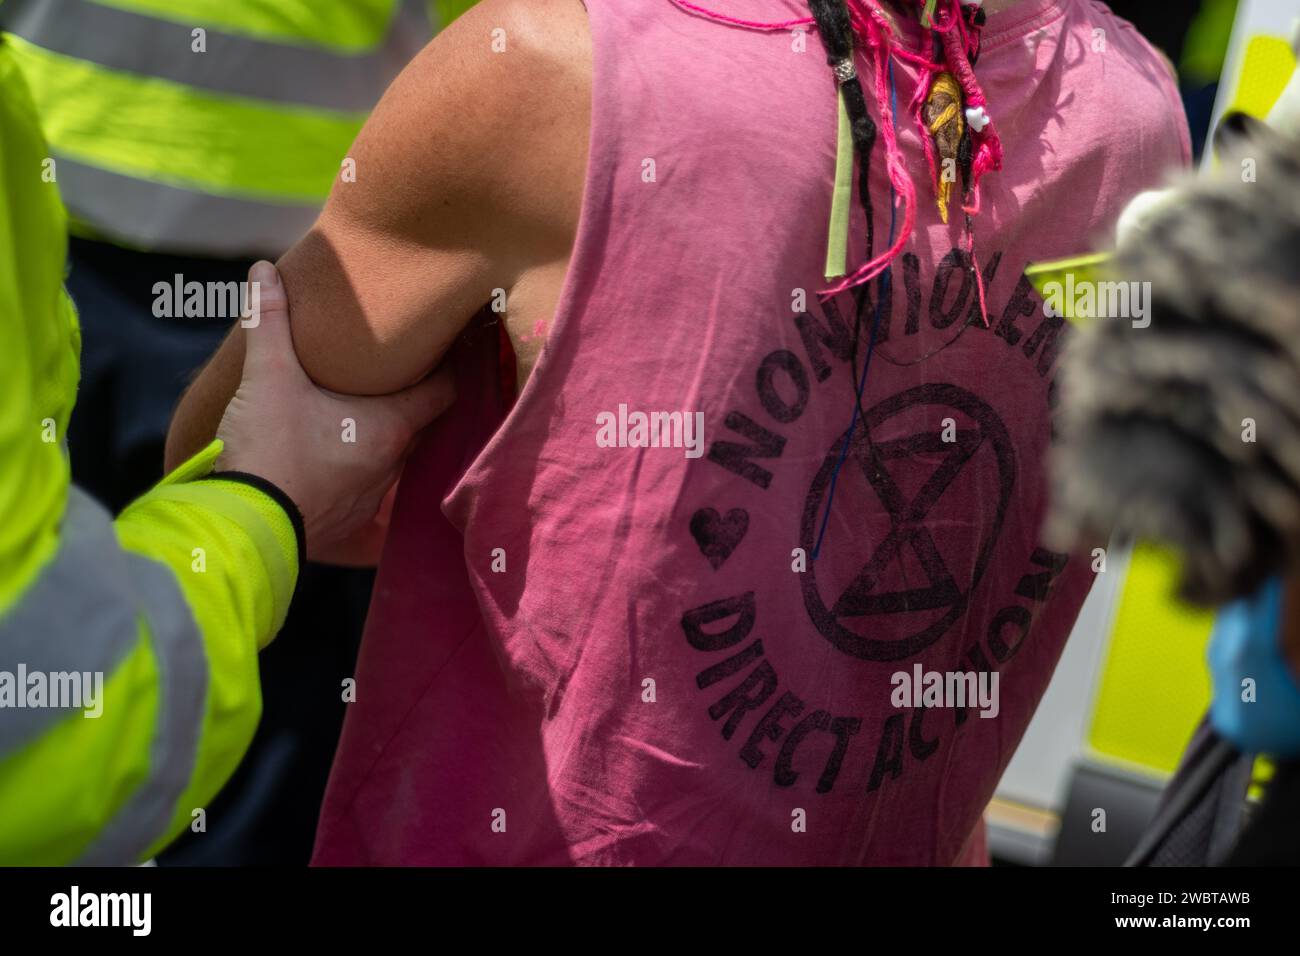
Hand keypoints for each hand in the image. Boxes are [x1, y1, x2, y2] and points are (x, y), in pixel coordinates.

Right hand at [215, 261, 454, 561]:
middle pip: (421, 427)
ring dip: (385, 441)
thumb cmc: (266, 448)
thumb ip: (270, 321)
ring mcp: (371, 501)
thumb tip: (265, 270)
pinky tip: (341, 464)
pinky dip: (361, 476)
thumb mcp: (267, 377)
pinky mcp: (347, 526)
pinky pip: (368, 496)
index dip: (448, 369)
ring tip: (368, 415)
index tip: (444, 350)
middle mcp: (391, 466)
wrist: (241, 526)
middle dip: (415, 403)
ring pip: (394, 462)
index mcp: (389, 428)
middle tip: (406, 374)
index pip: (443, 393)